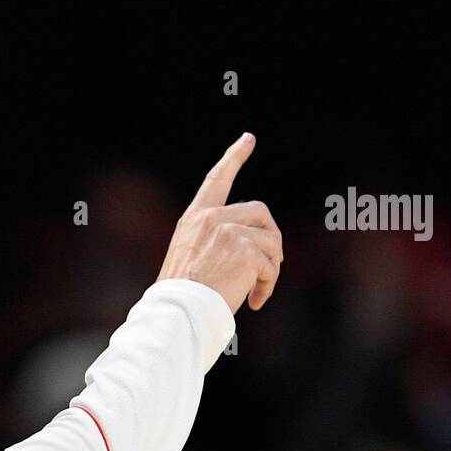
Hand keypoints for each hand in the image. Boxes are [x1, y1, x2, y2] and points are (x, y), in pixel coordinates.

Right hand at [156, 133, 283, 312]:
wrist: (179, 311)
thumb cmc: (182, 295)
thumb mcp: (190, 257)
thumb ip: (215, 240)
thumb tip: (256, 246)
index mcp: (195, 218)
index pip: (216, 180)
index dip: (233, 158)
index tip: (247, 139)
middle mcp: (212, 218)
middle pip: (261, 212)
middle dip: (270, 239)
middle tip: (269, 267)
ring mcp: (230, 231)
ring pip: (272, 240)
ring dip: (270, 268)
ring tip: (256, 290)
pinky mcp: (246, 249)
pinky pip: (272, 265)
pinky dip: (268, 285)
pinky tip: (254, 300)